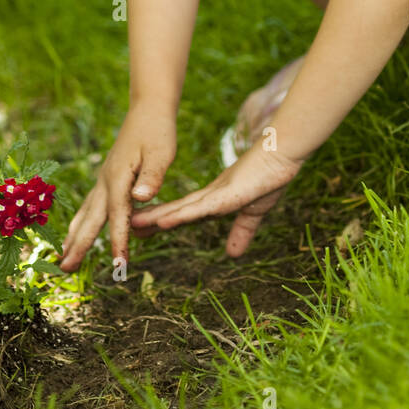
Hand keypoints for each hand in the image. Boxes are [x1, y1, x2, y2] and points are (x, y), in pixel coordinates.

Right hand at [58, 102, 176, 272]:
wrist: (148, 108)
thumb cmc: (158, 130)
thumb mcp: (162, 152)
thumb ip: (152, 176)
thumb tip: (141, 199)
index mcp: (119, 178)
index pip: (119, 216)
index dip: (119, 241)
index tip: (119, 265)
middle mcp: (106, 181)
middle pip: (90, 219)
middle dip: (79, 245)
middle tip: (65, 269)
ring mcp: (104, 179)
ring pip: (86, 212)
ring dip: (75, 236)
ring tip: (64, 257)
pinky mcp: (107, 177)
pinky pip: (91, 205)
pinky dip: (83, 222)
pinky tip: (79, 231)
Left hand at [129, 141, 304, 256]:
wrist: (283, 153)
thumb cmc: (270, 178)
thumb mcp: (253, 213)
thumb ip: (241, 231)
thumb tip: (232, 254)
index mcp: (214, 198)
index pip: (184, 211)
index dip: (163, 220)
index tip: (141, 227)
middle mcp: (210, 195)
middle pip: (176, 210)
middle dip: (151, 220)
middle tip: (125, 227)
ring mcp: (217, 193)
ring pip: (182, 209)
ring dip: (157, 218)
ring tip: (132, 224)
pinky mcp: (228, 193)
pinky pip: (201, 207)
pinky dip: (182, 215)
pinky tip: (164, 221)